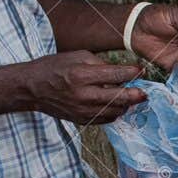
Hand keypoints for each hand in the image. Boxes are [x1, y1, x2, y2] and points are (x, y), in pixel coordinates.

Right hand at [14, 52, 146, 123]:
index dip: (132, 73)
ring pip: (115, 111)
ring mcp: (83, 111)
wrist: (33, 88)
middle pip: (119, 98)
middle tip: (145, 92)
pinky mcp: (81, 120)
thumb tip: (122, 73)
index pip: (116, 75)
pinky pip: (106, 119)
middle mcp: (83, 95)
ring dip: (126, 104)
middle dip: (136, 95)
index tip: (141, 70)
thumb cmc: (55, 68)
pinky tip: (115, 104)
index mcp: (82, 75)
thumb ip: (101, 64)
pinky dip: (114, 112)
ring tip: (130, 97)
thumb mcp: (77, 57)